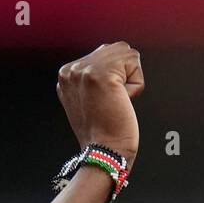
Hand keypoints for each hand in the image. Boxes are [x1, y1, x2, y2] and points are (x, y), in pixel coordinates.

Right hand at [56, 41, 142, 167]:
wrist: (104, 152)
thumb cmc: (104, 134)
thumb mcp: (90, 101)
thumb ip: (94, 79)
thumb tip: (116, 65)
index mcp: (66, 75)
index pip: (104, 54)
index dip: (116, 78)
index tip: (106, 103)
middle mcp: (72, 69)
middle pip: (116, 49)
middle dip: (124, 75)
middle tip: (114, 102)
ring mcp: (85, 70)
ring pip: (127, 53)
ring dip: (131, 79)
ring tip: (118, 101)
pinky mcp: (103, 75)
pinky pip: (134, 64)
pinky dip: (137, 85)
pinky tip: (123, 102)